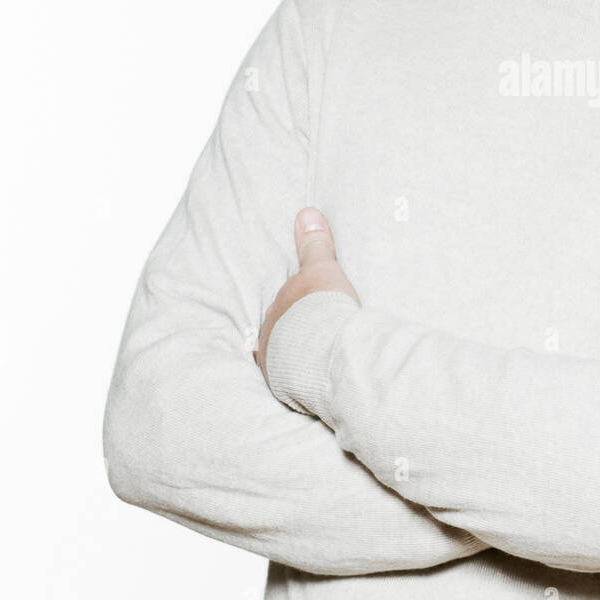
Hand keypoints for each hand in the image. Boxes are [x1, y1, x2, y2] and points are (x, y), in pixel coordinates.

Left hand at [254, 207, 358, 380]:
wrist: (329, 352)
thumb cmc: (324, 309)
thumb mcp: (324, 270)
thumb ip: (315, 244)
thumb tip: (307, 213)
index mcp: (279, 306)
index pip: (284, 304)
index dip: (296, 306)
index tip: (307, 310)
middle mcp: (270, 334)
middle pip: (279, 329)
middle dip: (292, 330)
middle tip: (312, 332)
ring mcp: (275, 361)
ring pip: (280, 355)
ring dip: (293, 354)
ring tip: (312, 358)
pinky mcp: (284, 386)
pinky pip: (287, 381)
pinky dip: (295, 379)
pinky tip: (302, 383)